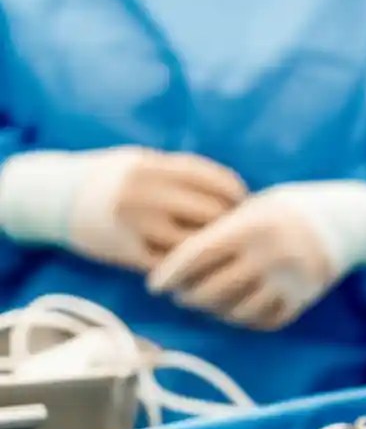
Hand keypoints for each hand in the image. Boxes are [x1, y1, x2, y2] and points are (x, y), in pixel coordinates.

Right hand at [0, 147, 246, 270]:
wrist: (56, 198)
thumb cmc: (112, 178)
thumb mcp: (145, 161)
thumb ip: (184, 172)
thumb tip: (236, 191)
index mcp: (153, 167)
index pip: (215, 181)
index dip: (238, 194)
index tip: (245, 203)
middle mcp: (145, 195)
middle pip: (212, 214)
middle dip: (232, 223)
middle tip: (241, 230)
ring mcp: (136, 226)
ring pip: (196, 243)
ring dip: (215, 249)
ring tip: (226, 249)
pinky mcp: (128, 253)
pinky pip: (173, 265)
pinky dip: (192, 267)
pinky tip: (202, 265)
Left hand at [147, 182, 365, 330]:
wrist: (341, 222)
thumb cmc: (282, 211)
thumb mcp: (249, 210)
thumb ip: (217, 234)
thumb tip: (175, 264)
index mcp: (249, 228)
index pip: (196, 257)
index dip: (170, 274)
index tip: (154, 285)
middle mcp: (268, 256)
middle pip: (210, 290)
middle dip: (188, 296)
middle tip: (180, 295)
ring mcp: (286, 281)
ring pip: (234, 311)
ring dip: (214, 311)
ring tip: (206, 304)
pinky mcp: (301, 299)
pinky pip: (262, 320)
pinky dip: (243, 319)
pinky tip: (234, 310)